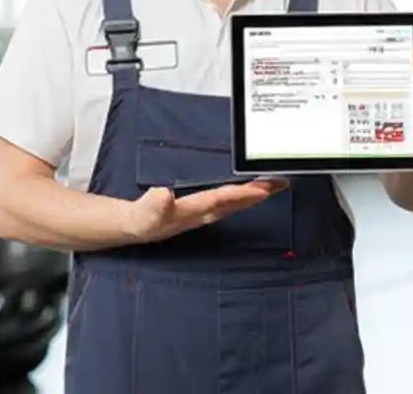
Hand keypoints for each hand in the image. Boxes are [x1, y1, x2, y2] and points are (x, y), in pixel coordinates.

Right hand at [124, 178, 288, 243]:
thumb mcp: (141, 215)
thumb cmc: (139, 221)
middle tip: (279, 183)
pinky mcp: (201, 209)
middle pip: (234, 203)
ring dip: (252, 195)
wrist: (133, 228)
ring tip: (272, 185)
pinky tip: (249, 191)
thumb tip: (163, 195)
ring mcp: (202, 213)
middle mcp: (201, 214)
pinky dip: (241, 195)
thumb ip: (152, 206)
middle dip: (257, 194)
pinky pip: (227, 201)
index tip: (261, 189)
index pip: (219, 200)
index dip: (240, 194)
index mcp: (189, 213)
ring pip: (233, 204)